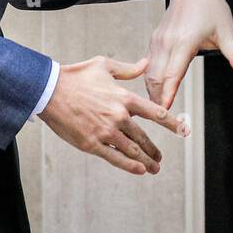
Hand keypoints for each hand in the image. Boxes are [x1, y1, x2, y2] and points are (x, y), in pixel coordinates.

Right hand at [38, 55, 188, 174]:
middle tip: (160, 158)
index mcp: (124, 97)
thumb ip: (128, 69)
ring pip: (132, 150)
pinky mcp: (92, 143)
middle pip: (144, 137)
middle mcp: (119, 116)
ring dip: (146, 161)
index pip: (156, 113)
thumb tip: (146, 63)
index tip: (182, 130)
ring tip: (153, 168)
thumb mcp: (105, 65)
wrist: (50, 91)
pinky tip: (139, 170)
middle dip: (155, 150)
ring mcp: (106, 132)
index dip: (171, 123)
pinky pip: (115, 158)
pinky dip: (129, 165)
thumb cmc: (76, 76)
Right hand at [145, 0, 232, 109]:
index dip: (167, 93)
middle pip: (155, 77)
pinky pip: (148, 63)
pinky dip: (150, 79)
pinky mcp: (155, 39)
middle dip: (157, 98)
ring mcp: (158, 40)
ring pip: (149, 72)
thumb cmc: (212, 8)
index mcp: (184, 41)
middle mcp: (167, 41)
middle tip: (163, 119)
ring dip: (152, 90)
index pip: (172, 73)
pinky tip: (155, 91)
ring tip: (157, 110)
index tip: (164, 110)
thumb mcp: (227, 31)